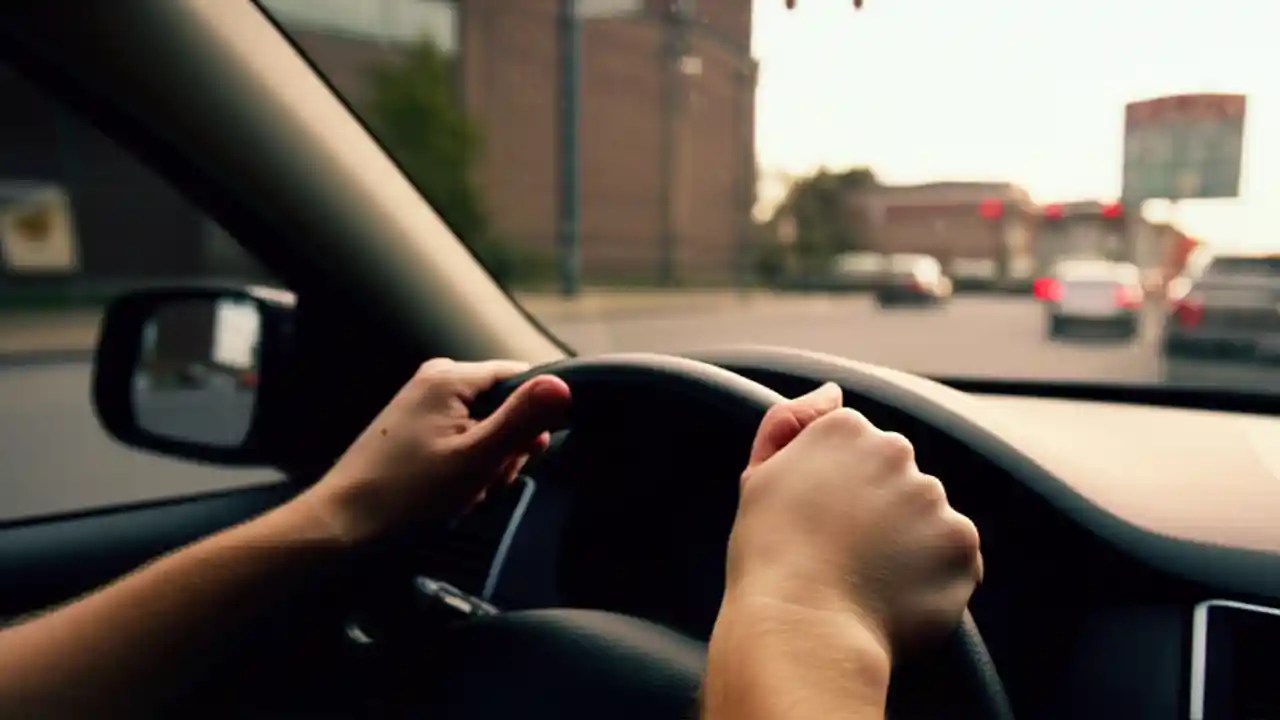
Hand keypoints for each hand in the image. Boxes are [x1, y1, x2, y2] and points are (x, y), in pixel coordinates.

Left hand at [293, 359, 570, 545]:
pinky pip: (464, 440)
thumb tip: (564, 385)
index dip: (531, 421)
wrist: (344, 525)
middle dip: (504, 450)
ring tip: (461, 489)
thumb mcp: (476, 458)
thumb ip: (522, 419)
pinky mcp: (417, 427)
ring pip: (487, 429)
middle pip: (506, 407)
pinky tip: (448, 491)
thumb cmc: (405, 494)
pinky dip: (465, 468)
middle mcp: (436, 380)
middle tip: (480, 480)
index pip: (523, 379)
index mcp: (450, 376)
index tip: (517, 455)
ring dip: (485, 465)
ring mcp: (424, 403)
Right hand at [724, 387, 981, 659]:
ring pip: (926, 519)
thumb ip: (791, 422)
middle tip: (842, 556)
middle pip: (897, 479)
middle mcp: (896, 451)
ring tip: (866, 582)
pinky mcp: (962, 544)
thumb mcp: (759, 478)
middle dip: (878, 512)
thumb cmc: (769, 558)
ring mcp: (933, 498)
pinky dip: (931, 579)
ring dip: (907, 544)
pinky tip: (893, 598)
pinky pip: (953, 559)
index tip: (817, 524)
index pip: (857, 451)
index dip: (836, 492)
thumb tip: (833, 390)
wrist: (802, 630)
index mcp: (845, 429)